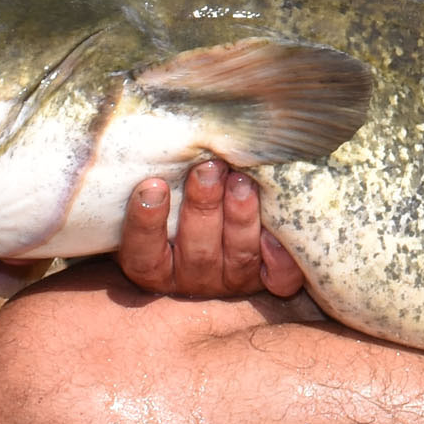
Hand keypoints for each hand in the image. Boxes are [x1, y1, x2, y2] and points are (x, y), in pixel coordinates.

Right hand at [117, 158, 307, 298]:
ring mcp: (231, 282)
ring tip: (242, 181)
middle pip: (197, 253)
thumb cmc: (180, 196)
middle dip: (203, 207)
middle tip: (209, 168)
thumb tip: (160, 141)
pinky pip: (278, 277)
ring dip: (240, 218)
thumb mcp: (163, 193)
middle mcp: (192, 279)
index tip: (153, 185)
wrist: (220, 217)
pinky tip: (275, 231)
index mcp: (156, 266)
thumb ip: (160, 179)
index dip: (146, 224)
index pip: (143, 254)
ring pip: (238, 257)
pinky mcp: (266, 280)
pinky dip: (280, 256)